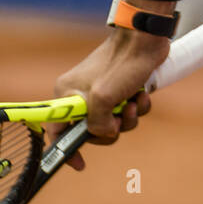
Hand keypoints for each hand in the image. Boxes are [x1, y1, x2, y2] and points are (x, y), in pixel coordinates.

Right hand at [49, 26, 170, 170]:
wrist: (145, 39)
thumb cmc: (121, 64)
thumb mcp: (102, 100)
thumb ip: (97, 125)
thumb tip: (104, 133)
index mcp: (66, 95)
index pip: (56, 130)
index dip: (66, 149)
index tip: (80, 164)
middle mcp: (81, 95)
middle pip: (91, 131)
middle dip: (110, 130)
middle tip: (118, 119)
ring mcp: (103, 92)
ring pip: (113, 123)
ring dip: (127, 118)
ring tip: (134, 103)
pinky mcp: (122, 89)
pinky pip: (127, 111)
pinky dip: (137, 107)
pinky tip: (142, 94)